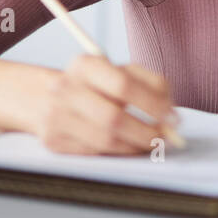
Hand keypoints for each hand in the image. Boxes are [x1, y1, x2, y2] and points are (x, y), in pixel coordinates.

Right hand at [35, 54, 176, 154]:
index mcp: (85, 65)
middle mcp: (65, 89)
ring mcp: (56, 116)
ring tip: (151, 143)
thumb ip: (151, 85)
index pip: (123, 85)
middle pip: (114, 118)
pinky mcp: (54, 140)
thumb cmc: (93, 84)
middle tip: (166, 138)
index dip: (153, 105)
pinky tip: (129, 146)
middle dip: (147, 132)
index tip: (172, 118)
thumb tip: (172, 117)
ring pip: (106, 140)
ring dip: (136, 146)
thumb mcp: (118, 71)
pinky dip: (119, 152)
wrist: (44, 97)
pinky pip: (95, 152)